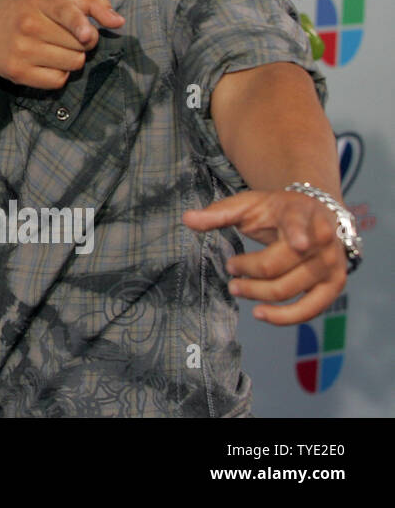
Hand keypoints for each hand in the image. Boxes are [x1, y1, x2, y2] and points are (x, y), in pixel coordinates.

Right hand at [0, 0, 123, 88]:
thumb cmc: (30, 9)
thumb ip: (92, 3)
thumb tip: (118, 22)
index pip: (65, 12)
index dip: (80, 24)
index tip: (88, 35)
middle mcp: (28, 23)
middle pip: (81, 44)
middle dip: (82, 42)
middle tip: (63, 35)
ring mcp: (20, 49)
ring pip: (73, 64)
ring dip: (72, 59)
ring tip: (53, 48)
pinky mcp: (16, 71)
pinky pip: (58, 81)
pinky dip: (59, 74)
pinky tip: (45, 63)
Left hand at [182, 189, 347, 323]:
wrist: (314, 214)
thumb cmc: (276, 210)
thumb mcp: (248, 205)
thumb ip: (219, 213)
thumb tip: (187, 219)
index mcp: (301, 214)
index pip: (299, 224)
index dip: (299, 233)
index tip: (298, 243)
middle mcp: (322, 240)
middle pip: (281, 265)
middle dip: (249, 271)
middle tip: (230, 268)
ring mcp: (331, 264)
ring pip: (290, 289)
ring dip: (259, 294)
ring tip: (236, 288)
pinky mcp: (334, 286)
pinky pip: (310, 309)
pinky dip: (285, 316)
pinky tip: (261, 314)